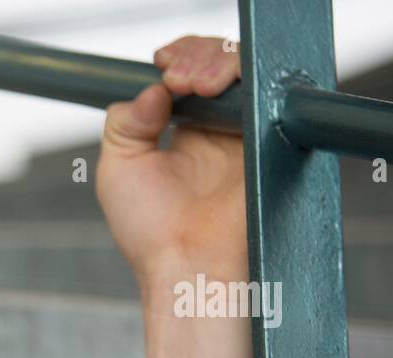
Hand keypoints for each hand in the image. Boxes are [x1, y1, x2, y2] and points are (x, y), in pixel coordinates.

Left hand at [95, 36, 247, 288]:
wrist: (189, 265)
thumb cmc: (151, 234)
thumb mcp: (118, 170)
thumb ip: (124, 123)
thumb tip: (152, 87)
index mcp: (186, 134)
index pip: (189, 75)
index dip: (178, 59)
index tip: (161, 65)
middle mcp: (220, 130)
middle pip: (219, 64)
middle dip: (196, 57)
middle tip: (177, 80)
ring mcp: (249, 134)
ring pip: (246, 70)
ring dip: (216, 62)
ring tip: (195, 86)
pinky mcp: (273, 141)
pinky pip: (271, 91)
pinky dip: (245, 76)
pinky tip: (216, 89)